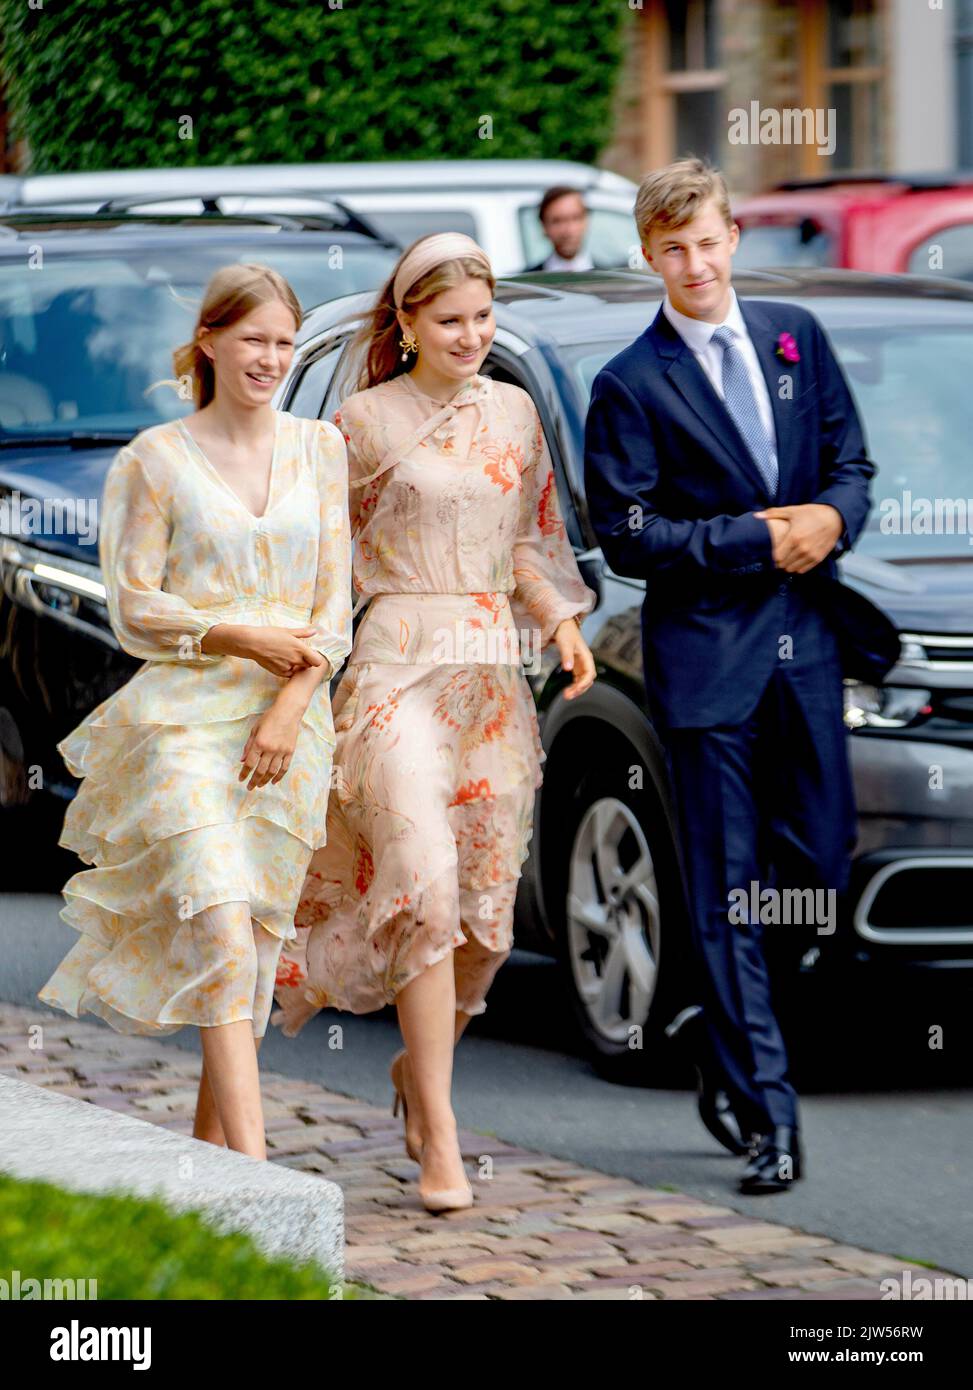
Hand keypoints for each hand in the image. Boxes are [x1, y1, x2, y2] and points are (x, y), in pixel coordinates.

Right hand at [208, 624, 323, 677]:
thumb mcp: (287, 631)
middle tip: (298, 654)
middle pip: (309, 666)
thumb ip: (303, 633)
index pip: (317, 661)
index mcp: (300, 648)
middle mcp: (295, 659)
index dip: (315, 658)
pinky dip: (288, 669)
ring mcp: (287, 667)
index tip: (310, 653)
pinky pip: (289, 674)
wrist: (252, 643)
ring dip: (296, 665)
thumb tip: (314, 631)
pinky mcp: (280, 673)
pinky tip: (281, 661)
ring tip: (287, 656)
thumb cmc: (269, 634)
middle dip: (306, 661)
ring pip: (298, 670)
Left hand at [239, 706, 300, 790]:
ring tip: (260, 785)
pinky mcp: (290, 752)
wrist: (288, 712)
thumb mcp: (255, 729)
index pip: (250, 763)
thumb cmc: (269, 718)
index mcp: (259, 743)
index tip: (241, 780)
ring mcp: (281, 751)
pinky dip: (279, 776)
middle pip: (260, 770)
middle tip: (249, 788)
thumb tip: (242, 760)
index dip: (244, 773)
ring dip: (265, 780)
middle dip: (254, 781)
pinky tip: (274, 781)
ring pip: (272, 771)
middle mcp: (270, 749)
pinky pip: (284, 767)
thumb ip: (248, 746)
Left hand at [554, 619, 595, 699]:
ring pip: (583, 680)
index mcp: (586, 657)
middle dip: (580, 689)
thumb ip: (566, 656)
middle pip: (587, 680)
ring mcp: (582, 664)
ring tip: (567, 695)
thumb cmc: (565, 632)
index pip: (590, 674)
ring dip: (577, 689)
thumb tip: (568, 669)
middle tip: (568, 696)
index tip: (575, 690)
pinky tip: (568, 689)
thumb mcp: (565, 644)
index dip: (584, 683)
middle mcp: (586, 661)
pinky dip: (574, 685)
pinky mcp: (576, 664)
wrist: (563, 624)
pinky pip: (578, 678)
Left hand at [754, 504, 843, 573]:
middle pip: (783, 565)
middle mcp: (803, 549)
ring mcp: (811, 555)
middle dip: (778, 562)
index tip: (771, 552)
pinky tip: (795, 560)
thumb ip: (773, 514)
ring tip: (786, 558)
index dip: (771, 557)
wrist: (835, 517)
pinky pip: (803, 570)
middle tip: (777, 556)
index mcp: (794, 538)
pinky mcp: (819, 558)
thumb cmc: (813, 513)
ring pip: (792, 569)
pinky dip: (797, 567)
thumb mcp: (793, 511)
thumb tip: (756, 515)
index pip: (776, 557)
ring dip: (787, 565)